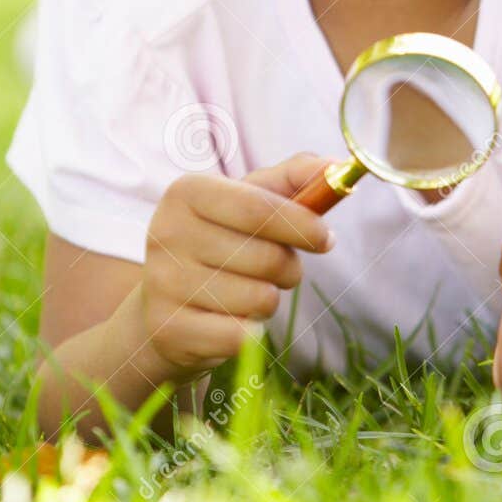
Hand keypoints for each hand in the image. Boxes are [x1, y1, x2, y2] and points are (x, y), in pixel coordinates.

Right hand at [139, 152, 338, 382]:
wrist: (164, 308)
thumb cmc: (219, 244)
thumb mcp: (249, 202)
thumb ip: (294, 179)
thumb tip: (338, 166)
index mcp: (186, 192)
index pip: (259, 207)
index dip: (302, 225)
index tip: (325, 237)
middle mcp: (167, 233)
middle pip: (266, 257)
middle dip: (290, 269)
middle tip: (282, 270)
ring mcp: (164, 283)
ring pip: (259, 299)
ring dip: (269, 301)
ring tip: (247, 293)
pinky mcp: (169, 329)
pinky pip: (242, 335)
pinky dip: (250, 330)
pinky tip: (228, 320)